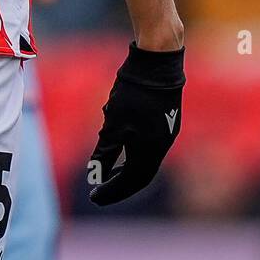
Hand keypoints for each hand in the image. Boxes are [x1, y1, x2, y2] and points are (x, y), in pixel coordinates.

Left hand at [88, 41, 184, 205]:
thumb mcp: (114, 124)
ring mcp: (165, 131)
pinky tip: (119, 143)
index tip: (95, 197)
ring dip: (125, 167)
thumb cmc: (134, 94)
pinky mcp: (163, 118)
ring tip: (107, 170)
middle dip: (119, 184)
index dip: (113, 191)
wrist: (157, 63)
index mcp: (151, 151)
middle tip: (100, 189)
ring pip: (144, 159)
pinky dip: (132, 152)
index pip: (132, 181)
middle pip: (141, 175)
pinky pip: (147, 145)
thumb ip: (105, 152)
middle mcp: (162, 145)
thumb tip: (96, 174)